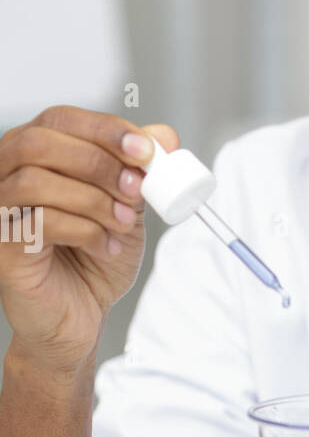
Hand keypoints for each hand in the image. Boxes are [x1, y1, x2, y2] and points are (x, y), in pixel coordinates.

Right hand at [0, 106, 177, 372]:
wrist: (80, 317)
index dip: (104, 129)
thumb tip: (164, 136)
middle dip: (98, 162)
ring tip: (124, 223)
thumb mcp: (127, 206)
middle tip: (136, 190)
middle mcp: (7, 175)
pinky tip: (106, 247)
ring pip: (36, 181)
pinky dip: (84, 231)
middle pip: (40, 142)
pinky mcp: (3, 247)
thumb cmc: (95, 259)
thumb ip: (139, 169)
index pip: (60, 119)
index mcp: (36, 155)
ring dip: (93, 199)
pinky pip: (39, 223)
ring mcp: (0, 211)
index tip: (145, 150)